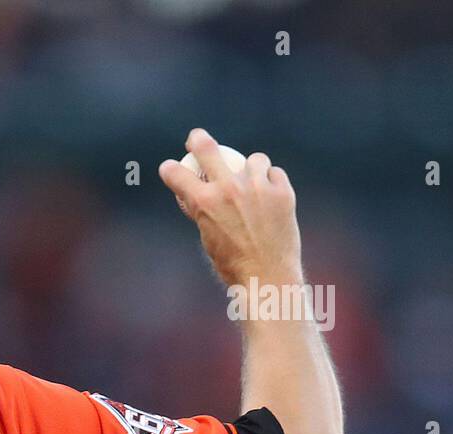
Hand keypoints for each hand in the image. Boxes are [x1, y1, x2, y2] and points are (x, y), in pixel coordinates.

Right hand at [159, 128, 301, 287]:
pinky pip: (274, 174)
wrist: (268, 277)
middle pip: (208, 149)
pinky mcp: (282, 191)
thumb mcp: (208, 238)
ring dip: (250, 168)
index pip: (178, 175)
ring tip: (253, 183)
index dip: (170, 170)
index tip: (170, 168)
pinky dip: (271, 182)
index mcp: (204, 203)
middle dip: (198, 140)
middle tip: (196, 138)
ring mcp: (258, 187)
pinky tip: (270, 197)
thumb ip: (206, 213)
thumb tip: (201, 197)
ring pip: (254, 160)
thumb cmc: (233, 265)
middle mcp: (229, 189)